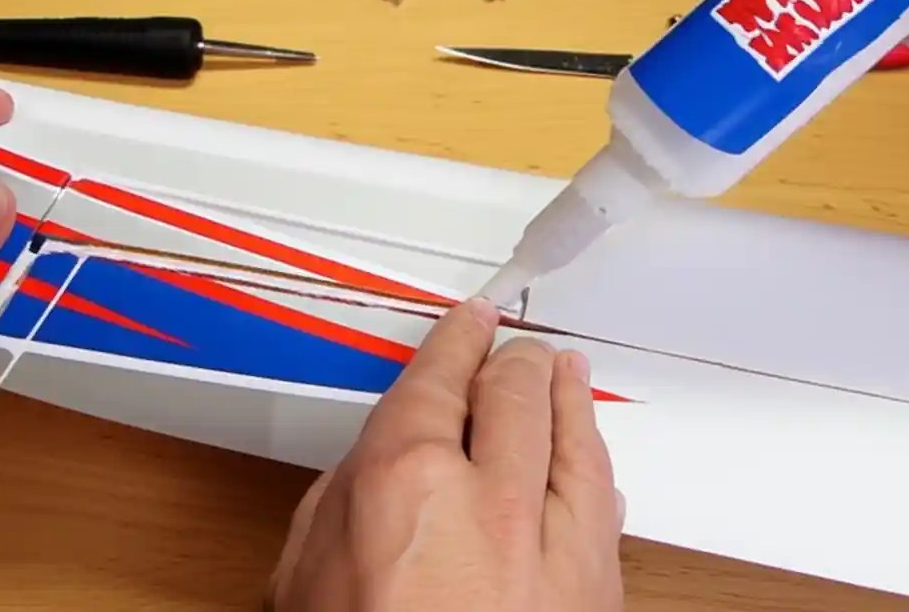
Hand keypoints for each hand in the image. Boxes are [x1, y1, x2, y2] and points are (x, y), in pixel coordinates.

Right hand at [267, 299, 624, 610]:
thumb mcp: (305, 578)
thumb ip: (342, 501)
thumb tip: (378, 460)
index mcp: (405, 482)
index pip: (440, 378)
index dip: (455, 340)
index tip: (466, 323)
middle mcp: (488, 501)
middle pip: (516, 393)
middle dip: (513, 361)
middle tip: (512, 346)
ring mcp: (551, 549)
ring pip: (575, 438)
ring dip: (568, 396)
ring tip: (565, 372)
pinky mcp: (592, 594)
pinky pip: (602, 506)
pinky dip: (596, 467)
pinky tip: (593, 457)